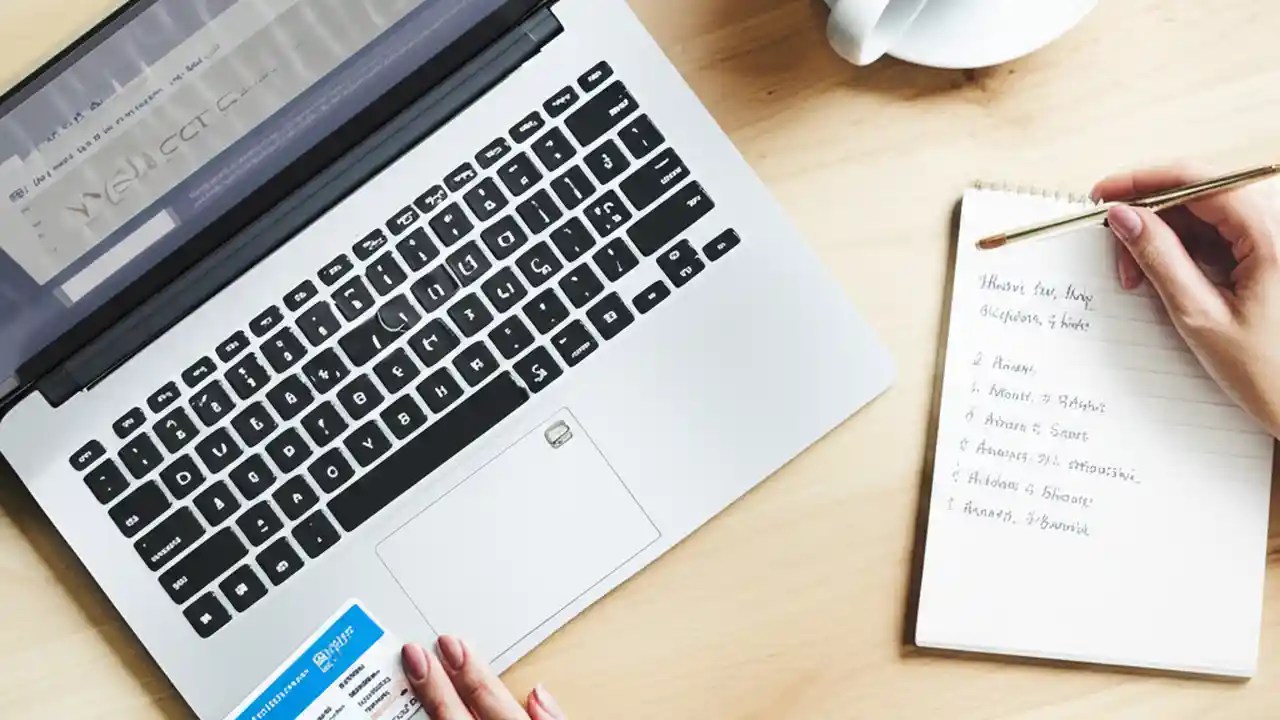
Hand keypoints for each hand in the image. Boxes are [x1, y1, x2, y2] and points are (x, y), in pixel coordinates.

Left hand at [401, 636, 566, 719]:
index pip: (491, 703)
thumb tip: (539, 692)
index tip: (451, 645)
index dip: (469, 672)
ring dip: (424, 701)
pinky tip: (412, 708)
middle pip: (456, 717)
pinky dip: (420, 719)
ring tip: (410, 674)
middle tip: (416, 652)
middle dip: (435, 684)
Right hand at [1094, 164, 1279, 437]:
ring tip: (1135, 276)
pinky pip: (1213, 235)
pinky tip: (1159, 276)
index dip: (1143, 181)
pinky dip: (1180, 250)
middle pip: (1197, 193)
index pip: (1198, 180)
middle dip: (1147, 215)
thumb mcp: (1198, 314)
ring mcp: (1270, 239)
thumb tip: (1123, 216)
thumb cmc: (1267, 370)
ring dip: (1160, 236)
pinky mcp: (1264, 254)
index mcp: (1270, 235)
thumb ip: (1158, 258)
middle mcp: (1276, 226)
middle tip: (1112, 246)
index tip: (1103, 195)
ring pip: (1200, 214)